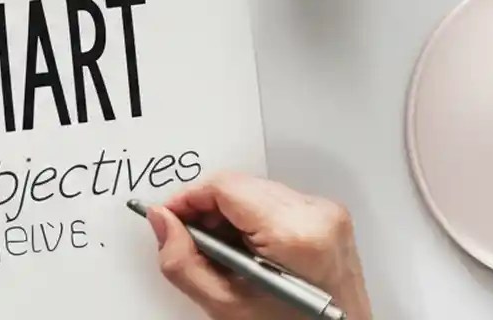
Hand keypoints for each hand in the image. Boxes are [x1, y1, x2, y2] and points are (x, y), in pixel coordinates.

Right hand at [147, 173, 371, 319]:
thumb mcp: (227, 306)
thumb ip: (184, 262)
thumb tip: (163, 221)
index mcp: (295, 234)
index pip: (225, 187)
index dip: (188, 198)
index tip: (167, 215)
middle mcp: (317, 214)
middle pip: (240, 186)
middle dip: (206, 209)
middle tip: (187, 240)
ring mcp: (327, 213)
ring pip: (255, 191)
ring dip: (228, 215)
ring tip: (220, 253)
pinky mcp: (329, 217)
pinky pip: (276, 202)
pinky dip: (252, 220)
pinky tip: (245, 251)